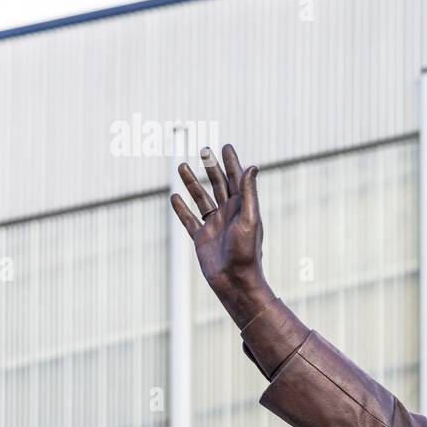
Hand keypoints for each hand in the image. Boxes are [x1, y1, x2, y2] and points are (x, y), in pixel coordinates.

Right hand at [170, 144, 271, 328]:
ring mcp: (214, 225)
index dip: (231, 162)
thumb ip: (248, 193)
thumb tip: (252, 166)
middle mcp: (229, 214)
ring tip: (181, 165)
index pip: (237, 179)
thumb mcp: (249, 218)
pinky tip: (174, 197)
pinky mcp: (201, 238)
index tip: (225, 146)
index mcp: (242, 207)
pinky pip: (189, 220)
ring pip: (201, 198)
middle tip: (203, 149)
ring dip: (192, 182)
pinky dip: (181, 208)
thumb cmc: (246, 251)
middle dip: (210, 167)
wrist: (235, 280)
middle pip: (218, 184)